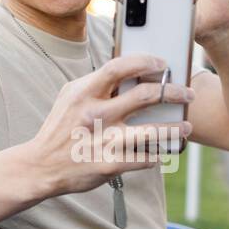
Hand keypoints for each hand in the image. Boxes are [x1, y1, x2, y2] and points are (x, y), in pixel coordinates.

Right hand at [23, 52, 194, 197]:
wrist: (41, 166)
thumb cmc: (61, 128)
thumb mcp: (71, 97)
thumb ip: (97, 83)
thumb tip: (130, 71)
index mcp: (85, 93)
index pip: (120, 67)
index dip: (146, 62)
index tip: (162, 64)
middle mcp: (96, 115)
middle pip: (146, 96)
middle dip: (174, 92)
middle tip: (186, 93)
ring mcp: (105, 141)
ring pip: (154, 131)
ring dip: (176, 128)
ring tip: (187, 126)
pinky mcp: (111, 164)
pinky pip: (146, 157)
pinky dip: (157, 153)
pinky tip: (162, 150)